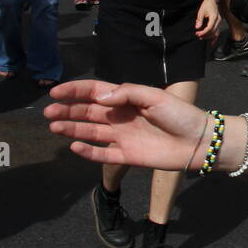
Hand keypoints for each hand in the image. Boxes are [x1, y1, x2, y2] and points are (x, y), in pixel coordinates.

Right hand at [46, 80, 213, 170]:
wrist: (199, 141)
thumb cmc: (180, 115)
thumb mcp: (154, 96)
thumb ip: (126, 93)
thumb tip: (98, 99)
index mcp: (126, 100)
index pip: (94, 93)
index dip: (74, 91)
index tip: (55, 92)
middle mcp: (120, 118)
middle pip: (87, 113)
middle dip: (67, 111)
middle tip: (48, 112)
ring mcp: (122, 137)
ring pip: (90, 132)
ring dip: (71, 129)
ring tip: (54, 126)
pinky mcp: (127, 156)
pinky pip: (103, 154)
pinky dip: (88, 151)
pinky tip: (73, 146)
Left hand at [195, 0, 220, 39]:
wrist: (212, 0)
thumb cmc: (207, 5)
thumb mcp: (201, 11)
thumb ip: (199, 20)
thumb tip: (197, 28)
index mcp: (214, 17)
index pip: (209, 28)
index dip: (203, 32)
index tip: (198, 34)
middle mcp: (218, 21)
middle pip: (213, 31)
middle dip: (205, 35)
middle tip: (198, 35)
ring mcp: (219, 22)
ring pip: (216, 32)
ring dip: (209, 37)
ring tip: (202, 38)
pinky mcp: (218, 23)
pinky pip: (217, 31)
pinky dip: (214, 37)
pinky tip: (211, 42)